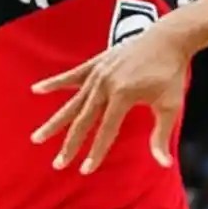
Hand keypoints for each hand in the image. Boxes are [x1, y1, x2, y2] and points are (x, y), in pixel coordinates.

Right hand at [29, 24, 192, 173]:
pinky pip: (73, 75)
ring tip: (37, 137)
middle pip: (84, 119)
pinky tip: (36, 90)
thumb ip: (160, 136)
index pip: (106, 130)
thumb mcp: (169, 106)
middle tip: (57, 164)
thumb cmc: (171, 73)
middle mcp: (106, 84)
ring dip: (55, 121)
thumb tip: (164, 164)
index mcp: (123, 95)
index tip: (85, 170)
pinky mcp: (98, 62)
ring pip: (73, 102)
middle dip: (70, 144)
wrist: (169, 38)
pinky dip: (56, 82)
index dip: (96, 152)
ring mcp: (99, 72)